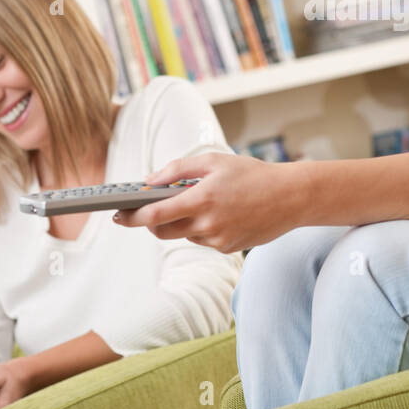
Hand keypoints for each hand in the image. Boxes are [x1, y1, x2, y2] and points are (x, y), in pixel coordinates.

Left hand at [112, 151, 304, 251]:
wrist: (291, 197)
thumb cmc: (252, 174)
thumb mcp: (214, 161)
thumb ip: (178, 170)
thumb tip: (150, 181)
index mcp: (201, 199)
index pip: (155, 215)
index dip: (132, 217)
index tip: (118, 215)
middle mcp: (207, 224)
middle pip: (162, 232)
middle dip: (151, 223)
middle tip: (148, 210)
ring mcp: (218, 239)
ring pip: (184, 235)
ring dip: (182, 222)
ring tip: (201, 203)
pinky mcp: (228, 248)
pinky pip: (204, 240)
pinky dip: (203, 228)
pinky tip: (222, 213)